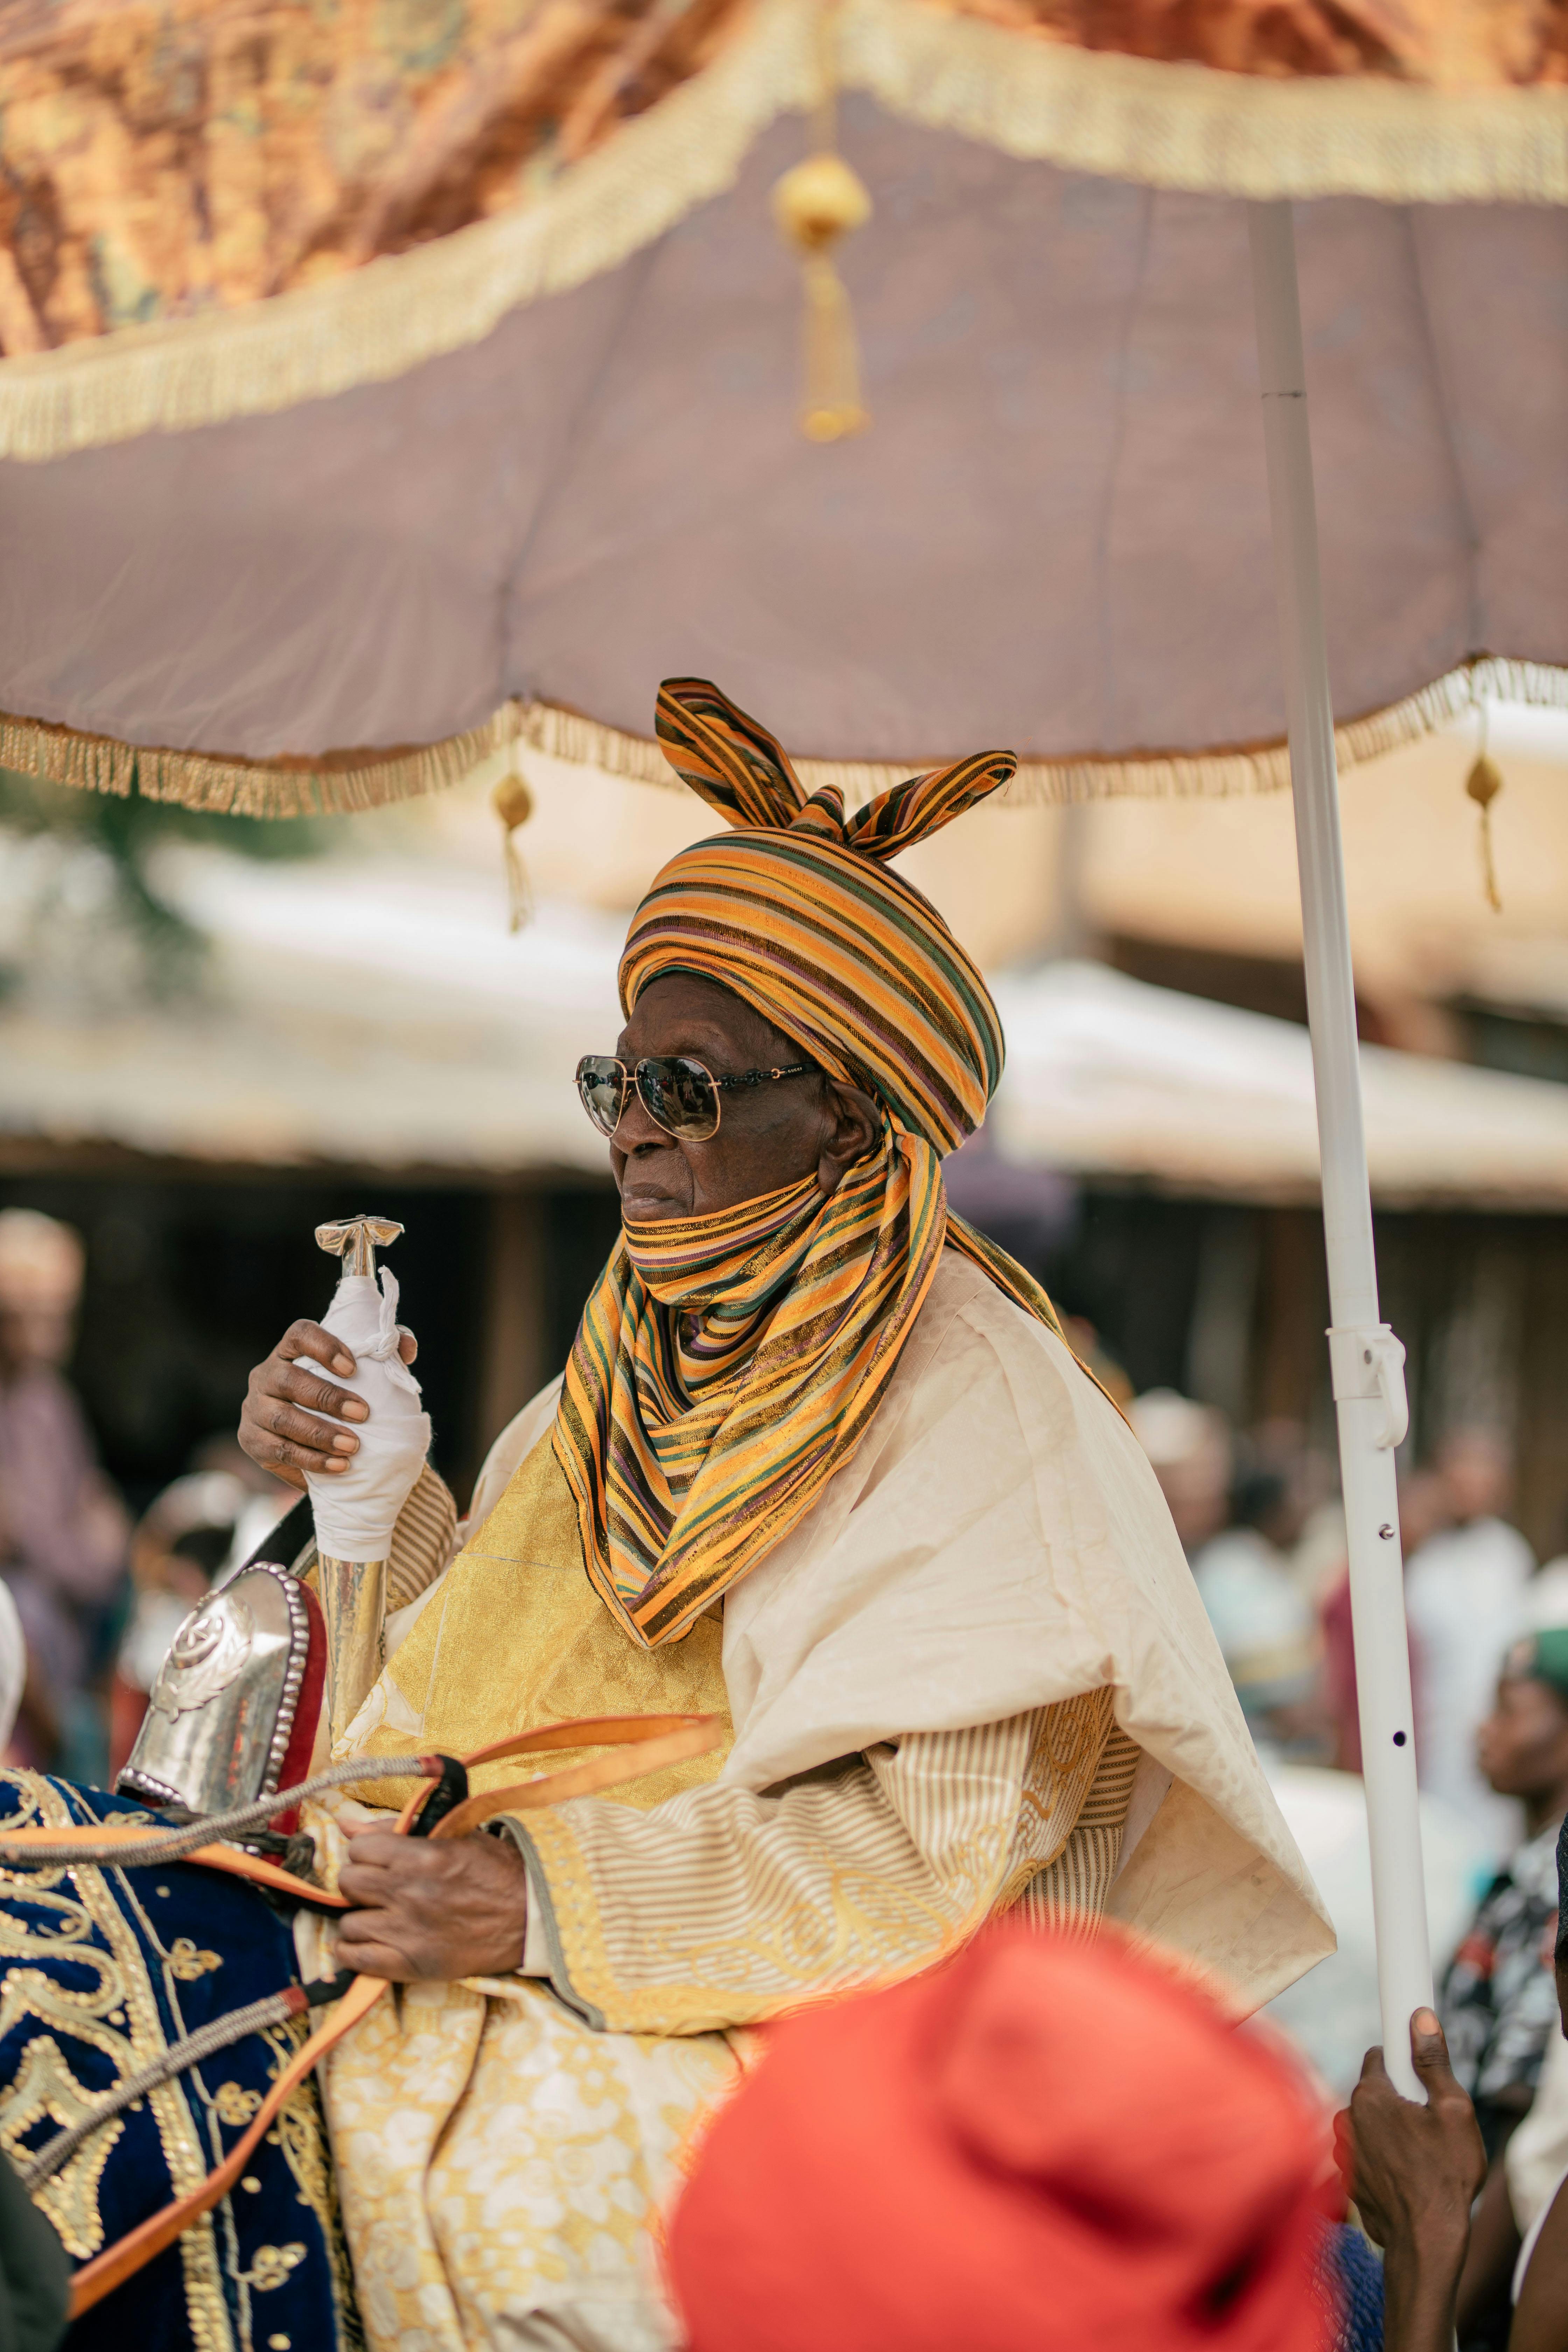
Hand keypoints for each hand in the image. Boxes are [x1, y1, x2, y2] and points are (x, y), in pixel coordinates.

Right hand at [239, 1320, 416, 1491]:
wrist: (309, 1441)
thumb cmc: (337, 1398)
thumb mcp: (358, 1376)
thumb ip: (384, 1356)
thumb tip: (407, 1347)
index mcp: (288, 1352)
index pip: (299, 1335)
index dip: (323, 1347)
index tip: (352, 1367)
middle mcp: (265, 1375)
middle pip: (289, 1379)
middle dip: (328, 1397)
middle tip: (363, 1413)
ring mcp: (254, 1409)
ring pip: (282, 1418)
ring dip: (320, 1433)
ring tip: (353, 1447)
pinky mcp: (252, 1441)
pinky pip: (280, 1450)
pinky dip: (311, 1460)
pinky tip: (339, 1466)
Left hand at [335, 1828, 528, 1980]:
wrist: (529, 1919)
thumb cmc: (495, 1871)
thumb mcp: (456, 1835)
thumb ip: (399, 1827)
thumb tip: (347, 1824)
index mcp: (420, 1857)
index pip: (359, 1848)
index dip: (368, 1852)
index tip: (381, 1859)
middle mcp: (407, 1893)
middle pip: (348, 1883)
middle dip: (360, 1882)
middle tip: (379, 1887)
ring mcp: (405, 1932)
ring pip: (348, 1923)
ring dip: (361, 1918)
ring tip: (381, 1917)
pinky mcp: (409, 1965)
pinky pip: (355, 1959)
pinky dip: (354, 1952)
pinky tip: (371, 1943)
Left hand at [1336, 2010, 1485, 2351]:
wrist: (1427, 2241)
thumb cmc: (1445, 2176)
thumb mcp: (1454, 2111)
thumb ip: (1433, 2062)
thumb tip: (1421, 2018)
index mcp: (1369, 2096)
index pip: (1378, 2057)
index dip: (1402, 2063)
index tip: (1418, 2075)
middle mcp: (1346, 2119)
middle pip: (1373, 2093)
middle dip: (1398, 2101)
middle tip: (1428, 2126)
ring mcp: (1342, 2152)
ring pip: (1367, 2126)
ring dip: (1387, 2132)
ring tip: (1418, 2157)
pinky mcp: (1346, 2179)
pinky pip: (1363, 2155)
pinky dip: (1380, 2160)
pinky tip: (1404, 2177)